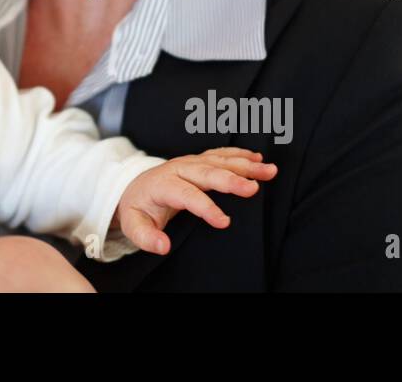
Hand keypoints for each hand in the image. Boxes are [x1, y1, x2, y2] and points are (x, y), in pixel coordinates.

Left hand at [116, 147, 277, 254]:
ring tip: (269, 171)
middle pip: (207, 172)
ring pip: (219, 161)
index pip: (186, 195)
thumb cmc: (137, 208)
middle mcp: (178, 169)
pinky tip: (257, 159)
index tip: (224, 222)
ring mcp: (190, 162)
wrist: (135, 186)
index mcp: (163, 185)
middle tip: (253, 189)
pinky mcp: (198, 160)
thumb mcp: (133, 225)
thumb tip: (163, 246)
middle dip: (230, 180)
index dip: (205, 208)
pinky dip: (240, 155)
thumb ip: (146, 237)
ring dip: (244, 165)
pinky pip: (221, 154)